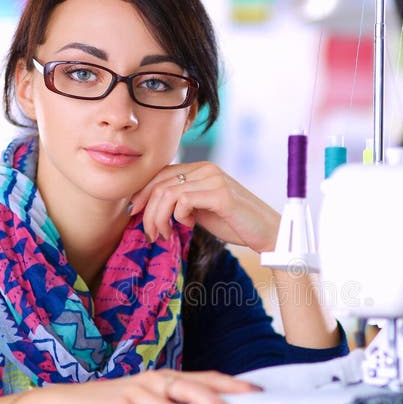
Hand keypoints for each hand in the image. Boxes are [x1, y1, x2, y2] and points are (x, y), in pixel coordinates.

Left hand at [129, 161, 279, 253]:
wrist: (267, 232)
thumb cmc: (234, 223)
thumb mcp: (202, 209)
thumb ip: (182, 202)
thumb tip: (151, 208)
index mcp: (201, 169)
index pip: (161, 174)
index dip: (143, 193)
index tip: (135, 213)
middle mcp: (206, 169)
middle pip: (160, 183)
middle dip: (147, 211)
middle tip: (150, 233)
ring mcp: (214, 179)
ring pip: (168, 193)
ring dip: (159, 217)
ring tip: (163, 234)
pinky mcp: (221, 194)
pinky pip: (184, 200)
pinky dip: (178, 216)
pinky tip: (187, 226)